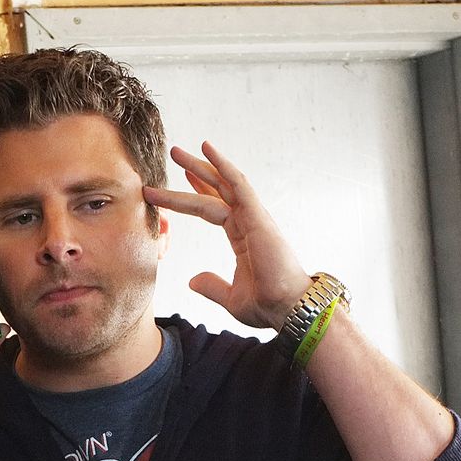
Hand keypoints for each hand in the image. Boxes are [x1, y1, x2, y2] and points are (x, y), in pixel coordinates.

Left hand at [144, 143, 310, 330]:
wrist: (286, 310)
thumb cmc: (267, 305)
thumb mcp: (231, 298)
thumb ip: (212, 287)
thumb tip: (192, 281)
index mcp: (242, 236)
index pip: (214, 208)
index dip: (196, 193)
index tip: (181, 180)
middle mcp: (248, 222)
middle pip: (216, 190)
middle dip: (194, 172)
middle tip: (173, 152)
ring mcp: (253, 217)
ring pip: (223, 184)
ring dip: (200, 166)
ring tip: (176, 151)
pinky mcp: (258, 217)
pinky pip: (238, 185)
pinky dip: (223, 167)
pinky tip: (207, 150)